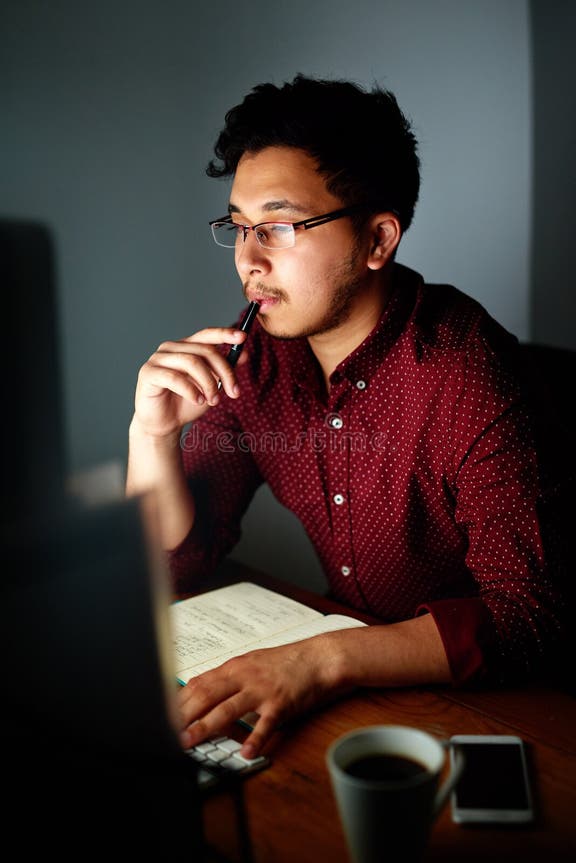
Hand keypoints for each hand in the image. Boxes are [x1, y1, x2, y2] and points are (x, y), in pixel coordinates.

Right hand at [133, 327, 247, 437]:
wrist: (164, 423)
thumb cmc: (186, 403)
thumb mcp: (211, 386)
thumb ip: (223, 370)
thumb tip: (243, 354)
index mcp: (186, 347)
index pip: (206, 335)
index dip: (224, 334)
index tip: (242, 337)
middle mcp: (171, 348)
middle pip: (205, 351)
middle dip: (224, 372)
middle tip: (234, 392)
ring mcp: (158, 358)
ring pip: (191, 362)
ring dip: (208, 384)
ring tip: (214, 401)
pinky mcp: (148, 373)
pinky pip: (175, 378)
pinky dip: (191, 391)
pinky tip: (198, 401)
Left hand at [177, 636, 345, 757]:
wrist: (318, 658)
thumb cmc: (286, 663)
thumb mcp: (252, 663)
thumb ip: (229, 678)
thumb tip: (203, 692)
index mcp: (235, 667)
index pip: (199, 683)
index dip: (179, 701)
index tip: (164, 716)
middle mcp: (244, 677)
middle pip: (207, 695)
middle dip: (184, 715)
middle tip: (168, 732)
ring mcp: (262, 690)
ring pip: (228, 708)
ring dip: (206, 726)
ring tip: (190, 741)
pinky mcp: (281, 703)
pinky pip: (265, 723)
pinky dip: (255, 738)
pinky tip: (246, 752)